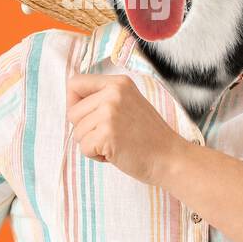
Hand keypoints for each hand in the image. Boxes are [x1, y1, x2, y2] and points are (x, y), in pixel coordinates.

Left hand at [65, 73, 186, 184]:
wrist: (170, 157)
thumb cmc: (149, 136)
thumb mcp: (129, 103)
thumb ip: (105, 98)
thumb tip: (73, 103)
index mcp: (118, 83)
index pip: (75, 83)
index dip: (73, 103)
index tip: (86, 117)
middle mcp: (113, 93)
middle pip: (72, 112)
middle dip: (85, 129)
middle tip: (110, 135)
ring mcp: (110, 113)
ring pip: (77, 132)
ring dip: (92, 144)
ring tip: (116, 144)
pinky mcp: (106, 134)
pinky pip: (84, 148)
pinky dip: (96, 156)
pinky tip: (115, 153)